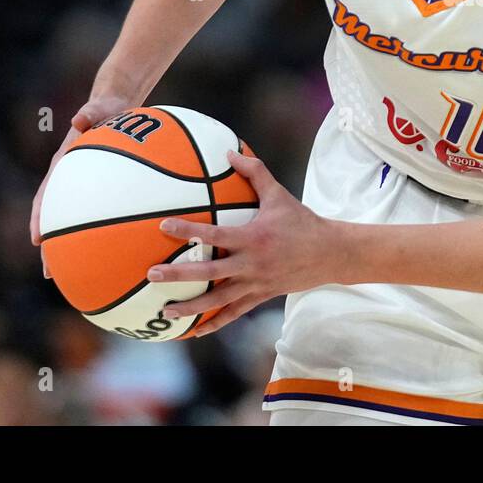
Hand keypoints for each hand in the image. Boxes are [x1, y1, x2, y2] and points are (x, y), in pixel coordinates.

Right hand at [30, 95, 134, 278]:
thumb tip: (79, 118)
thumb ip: (89, 111)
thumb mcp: (98, 107)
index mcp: (64, 166)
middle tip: (51, 274)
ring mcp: (87, 186)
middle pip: (57, 218)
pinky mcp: (105, 188)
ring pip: (79, 221)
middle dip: (52, 246)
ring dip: (76, 247)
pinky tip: (123, 250)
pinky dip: (108, 231)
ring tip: (81, 274)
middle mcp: (71, 181)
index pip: (46, 196)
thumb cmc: (106, 107)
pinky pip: (106, 213)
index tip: (37, 239)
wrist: (116, 105)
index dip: (40, 218)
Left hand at [147, 148, 336, 335]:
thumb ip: (255, 173)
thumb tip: (229, 151)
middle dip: (179, 274)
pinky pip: (234, 313)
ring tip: (165, 311)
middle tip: (152, 274)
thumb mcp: (279, 195)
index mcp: (253, 237)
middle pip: (209, 272)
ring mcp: (256, 283)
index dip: (189, 231)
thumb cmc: (302, 222)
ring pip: (218, 299)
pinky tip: (194, 331)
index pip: (215, 235)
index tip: (164, 227)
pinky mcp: (261, 296)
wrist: (330, 254)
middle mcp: (251, 263)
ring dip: (191, 307)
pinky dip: (214, 323)